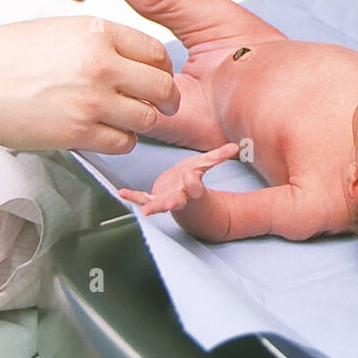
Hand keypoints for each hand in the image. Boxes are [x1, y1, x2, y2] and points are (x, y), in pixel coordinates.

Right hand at [0, 15, 178, 152]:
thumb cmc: (7, 56)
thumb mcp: (61, 29)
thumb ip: (101, 41)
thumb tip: (131, 57)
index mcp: (98, 32)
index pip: (155, 51)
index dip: (163, 67)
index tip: (160, 75)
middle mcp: (101, 64)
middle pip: (161, 86)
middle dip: (166, 98)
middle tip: (164, 103)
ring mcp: (91, 100)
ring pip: (147, 118)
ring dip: (142, 121)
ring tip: (130, 118)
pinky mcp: (79, 133)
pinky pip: (123, 143)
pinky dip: (122, 140)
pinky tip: (108, 132)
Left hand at [120, 144, 238, 214]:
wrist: (184, 196)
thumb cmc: (193, 179)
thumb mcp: (204, 165)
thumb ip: (218, 156)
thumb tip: (236, 146)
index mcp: (193, 188)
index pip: (194, 186)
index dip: (193, 182)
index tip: (192, 175)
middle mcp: (179, 196)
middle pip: (177, 201)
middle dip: (174, 202)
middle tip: (172, 203)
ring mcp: (165, 200)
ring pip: (160, 205)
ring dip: (154, 207)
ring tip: (146, 211)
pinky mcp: (154, 198)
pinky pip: (142, 198)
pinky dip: (132, 197)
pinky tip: (122, 193)